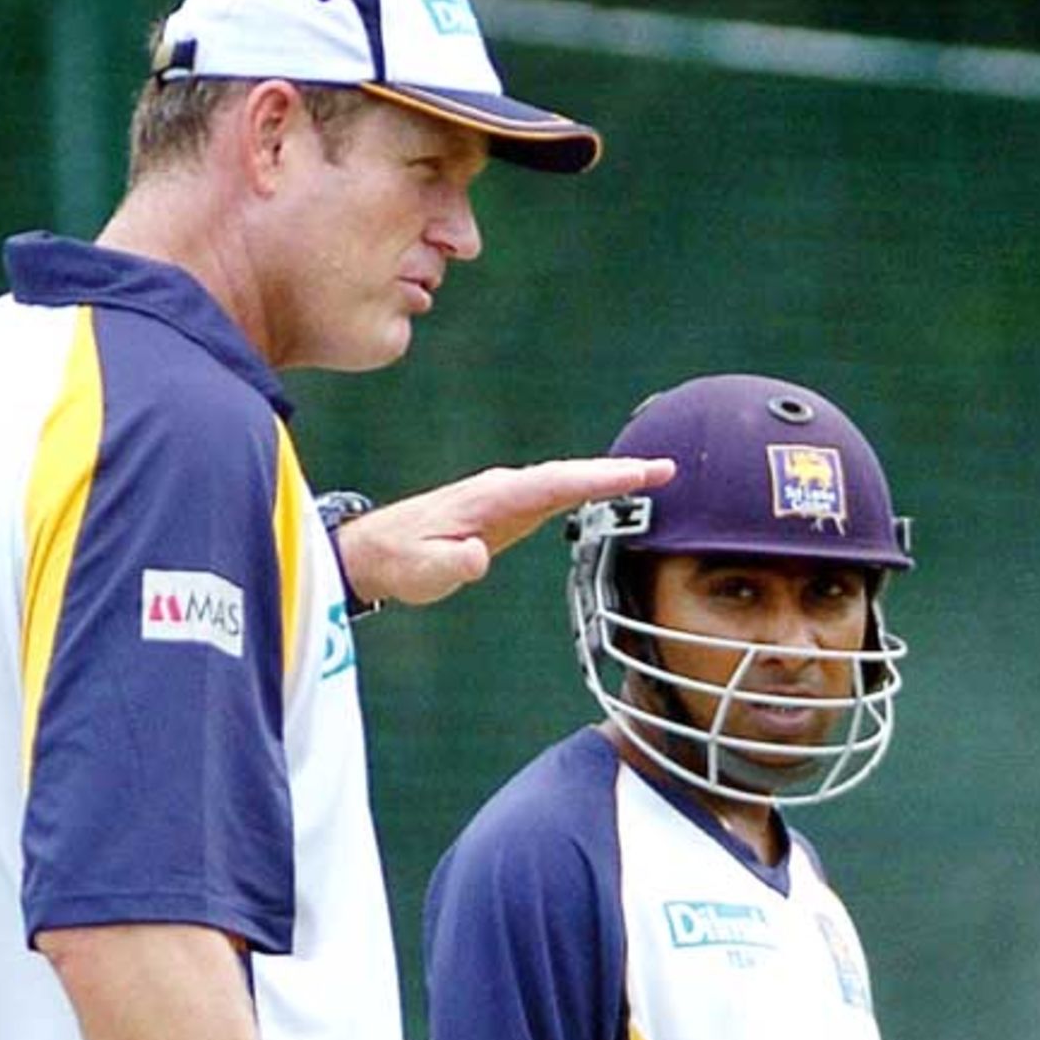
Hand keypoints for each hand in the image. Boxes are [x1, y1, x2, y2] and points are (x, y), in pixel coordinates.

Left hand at [335, 455, 673, 606]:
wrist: (374, 551)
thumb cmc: (399, 561)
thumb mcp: (421, 570)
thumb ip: (450, 563)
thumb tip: (478, 556)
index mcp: (490, 499)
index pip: (554, 483)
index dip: (598, 478)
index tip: (638, 474)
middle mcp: (502, 489)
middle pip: (568, 475)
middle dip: (617, 471)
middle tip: (665, 469)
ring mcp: (505, 497)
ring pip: (564, 480)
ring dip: (607, 477)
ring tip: (654, 476)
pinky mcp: (505, 510)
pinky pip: (554, 492)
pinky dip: (586, 487)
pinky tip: (609, 490)